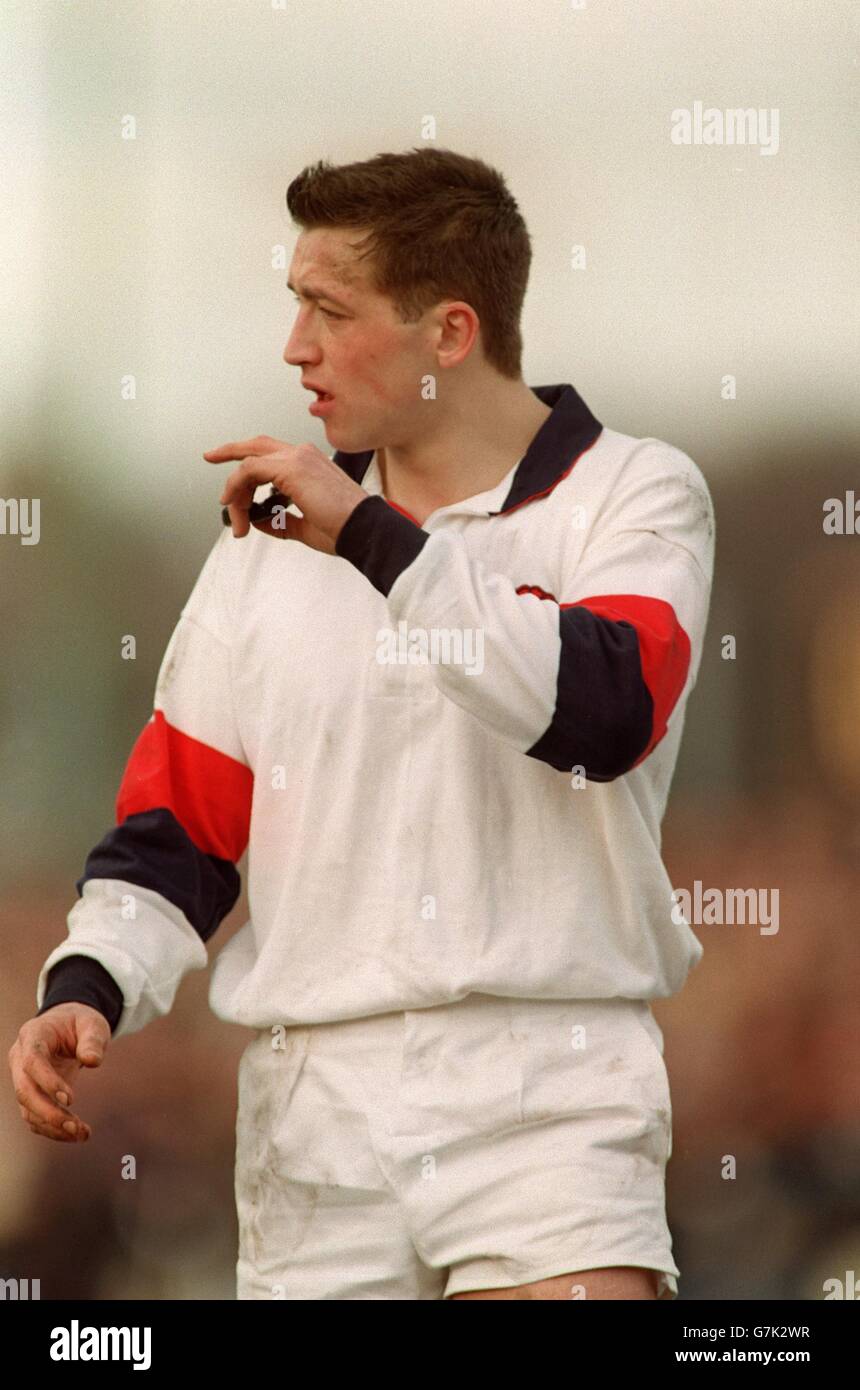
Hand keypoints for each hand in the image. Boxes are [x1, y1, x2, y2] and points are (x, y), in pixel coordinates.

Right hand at [8, 1003, 109, 1141]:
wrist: (67, 1027)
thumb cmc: (80, 1023)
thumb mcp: (92, 1024)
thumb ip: (93, 1040)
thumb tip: (92, 1061)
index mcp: (33, 1035)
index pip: (32, 1061)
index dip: (48, 1081)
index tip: (70, 1099)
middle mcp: (20, 1058)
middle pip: (24, 1090)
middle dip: (48, 1112)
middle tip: (76, 1127)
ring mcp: (21, 1078)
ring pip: (27, 1109)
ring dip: (52, 1126)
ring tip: (82, 1134)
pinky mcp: (30, 1094)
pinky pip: (35, 1117)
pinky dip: (53, 1130)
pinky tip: (77, 1134)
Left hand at [204, 436, 368, 554]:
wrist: (364, 530)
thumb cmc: (344, 528)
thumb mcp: (304, 526)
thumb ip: (280, 520)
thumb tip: (257, 521)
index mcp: (310, 464)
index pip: (271, 455)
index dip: (248, 464)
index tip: (233, 478)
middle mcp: (303, 455)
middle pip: (256, 445)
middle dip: (230, 450)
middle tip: (210, 457)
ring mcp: (297, 458)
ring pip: (249, 463)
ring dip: (235, 490)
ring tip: (234, 517)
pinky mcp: (291, 468)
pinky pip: (250, 470)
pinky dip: (236, 487)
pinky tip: (234, 505)